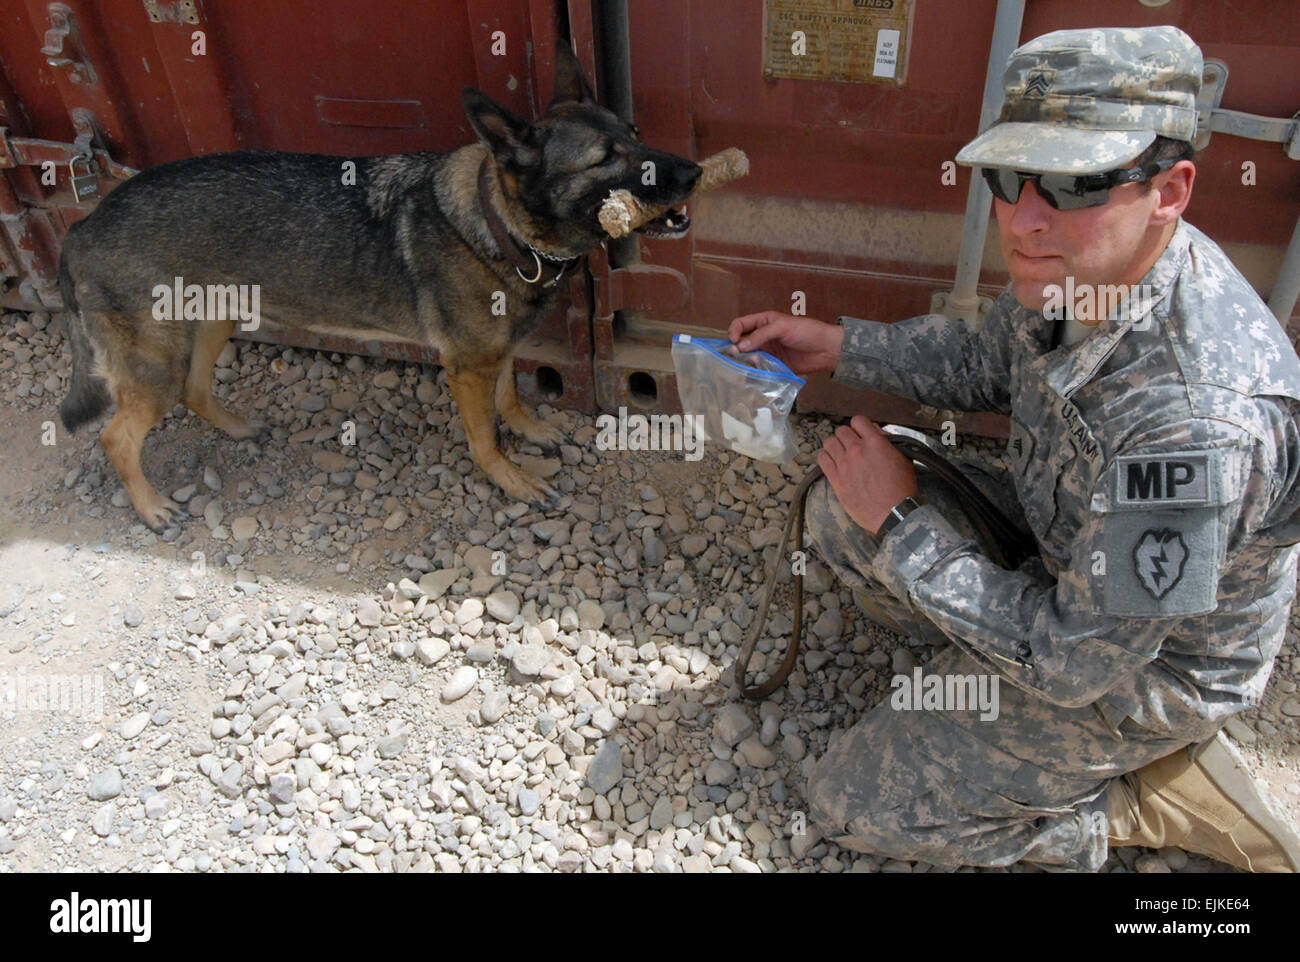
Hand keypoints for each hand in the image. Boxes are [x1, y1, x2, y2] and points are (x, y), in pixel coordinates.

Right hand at [727, 311, 844, 375]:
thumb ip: (761, 335)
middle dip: (736, 349)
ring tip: (753, 362)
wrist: (826, 349)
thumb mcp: (782, 327)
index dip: (733, 332)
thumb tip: (740, 346)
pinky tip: (757, 370)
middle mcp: (762, 337)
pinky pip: (758, 369)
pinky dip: (754, 370)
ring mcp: (768, 352)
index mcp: (764, 322)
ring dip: (745, 360)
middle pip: (741, 342)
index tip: (734, 342)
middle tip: (738, 356)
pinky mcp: (773, 366)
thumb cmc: (807, 331)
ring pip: (747, 357)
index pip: (740, 324)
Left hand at [818, 416, 917, 534]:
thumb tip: (877, 433)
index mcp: (875, 442)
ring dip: (835, 446)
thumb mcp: (903, 459)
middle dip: (847, 436)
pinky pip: (822, 459)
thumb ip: (888, 443)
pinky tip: (833, 463)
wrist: (893, 512)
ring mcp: (844, 464)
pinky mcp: (836, 479)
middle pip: (841, 430)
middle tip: (852, 446)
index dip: (860, 426)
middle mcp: (857, 450)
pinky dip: (826, 458)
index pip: (858, 420)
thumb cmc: (901, 489)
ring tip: (841, 454)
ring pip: (829, 442)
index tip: (861, 434)